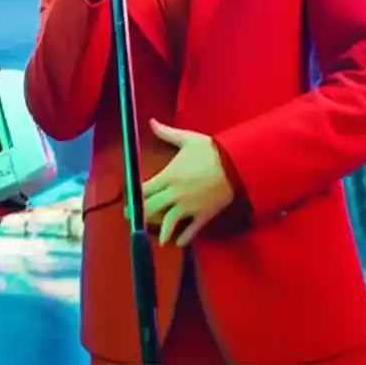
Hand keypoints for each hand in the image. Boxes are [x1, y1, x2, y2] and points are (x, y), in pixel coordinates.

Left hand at [139, 119, 233, 246]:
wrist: (236, 164)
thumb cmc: (211, 150)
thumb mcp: (187, 139)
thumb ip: (166, 133)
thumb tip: (151, 121)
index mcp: (169, 176)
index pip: (144, 189)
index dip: (134, 195)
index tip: (128, 199)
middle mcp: (175, 194)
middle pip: (150, 208)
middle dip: (140, 213)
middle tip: (133, 218)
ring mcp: (189, 207)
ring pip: (168, 223)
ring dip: (160, 231)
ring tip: (157, 238)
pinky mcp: (203, 215)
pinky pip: (192, 231)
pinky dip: (185, 238)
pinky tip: (179, 243)